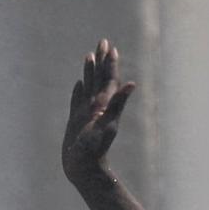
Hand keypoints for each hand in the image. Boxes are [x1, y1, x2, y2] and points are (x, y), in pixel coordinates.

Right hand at [62, 38, 134, 186]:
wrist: (84, 168)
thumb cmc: (95, 148)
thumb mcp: (108, 124)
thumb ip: (119, 103)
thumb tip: (132, 84)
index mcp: (105, 104)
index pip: (108, 79)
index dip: (110, 63)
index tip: (111, 47)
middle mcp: (97, 106)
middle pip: (99, 78)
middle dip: (101, 60)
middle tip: (102, 41)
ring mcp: (86, 113)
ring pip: (88, 86)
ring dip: (90, 71)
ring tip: (89, 56)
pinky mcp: (76, 121)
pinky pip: (77, 100)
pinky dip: (79, 90)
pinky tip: (78, 84)